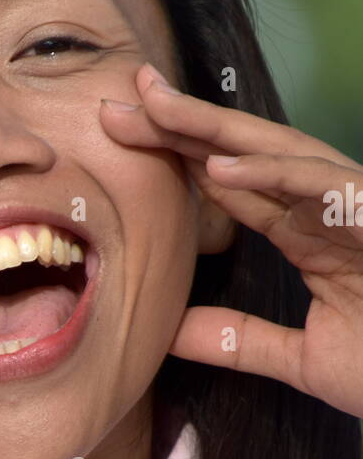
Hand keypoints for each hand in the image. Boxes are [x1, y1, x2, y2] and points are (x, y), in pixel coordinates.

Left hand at [100, 63, 362, 417]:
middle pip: (249, 155)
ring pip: (285, 156)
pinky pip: (328, 191)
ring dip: (219, 132)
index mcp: (311, 234)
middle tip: (120, 98)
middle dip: (187, 123)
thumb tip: (169, 334)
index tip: (121, 133)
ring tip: (158, 113)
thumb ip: (241, 342)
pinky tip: (222, 168)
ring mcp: (361, 212)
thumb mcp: (305, 361)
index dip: (179, 155)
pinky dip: (277, 176)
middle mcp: (332, 211)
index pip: (234, 185)